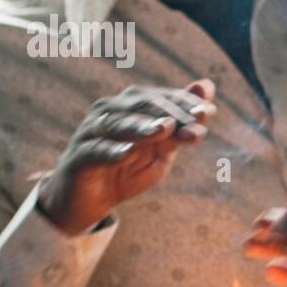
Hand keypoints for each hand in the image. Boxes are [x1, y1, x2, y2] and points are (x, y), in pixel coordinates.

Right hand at [37, 79, 214, 234]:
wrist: (91, 201)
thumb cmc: (129, 168)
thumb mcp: (162, 147)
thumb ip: (182, 120)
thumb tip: (208, 85)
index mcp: (130, 107)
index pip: (159, 99)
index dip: (183, 104)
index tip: (208, 113)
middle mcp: (109, 113)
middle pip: (139, 107)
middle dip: (169, 113)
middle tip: (194, 119)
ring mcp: (91, 134)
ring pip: (116, 125)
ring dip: (141, 127)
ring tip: (163, 129)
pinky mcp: (78, 158)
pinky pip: (94, 152)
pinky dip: (111, 151)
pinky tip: (127, 153)